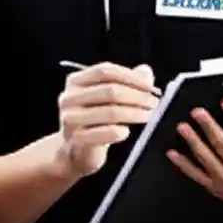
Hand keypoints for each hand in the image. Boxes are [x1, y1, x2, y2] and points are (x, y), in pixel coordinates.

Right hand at [57, 62, 159, 177]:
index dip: (130, 77)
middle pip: (110, 90)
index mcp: (75, 81)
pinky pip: (106, 133)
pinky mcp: (77, 139)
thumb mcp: (107, 99)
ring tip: (148, 116)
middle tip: (154, 103)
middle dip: (137, 96)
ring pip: (110, 112)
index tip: (150, 86)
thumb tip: (145, 71)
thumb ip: (125, 82)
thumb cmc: (93, 121)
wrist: (74, 151)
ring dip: (135, 113)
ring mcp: (71, 119)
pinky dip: (120, 131)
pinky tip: (127, 131)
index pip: (105, 71)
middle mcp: (68, 97)